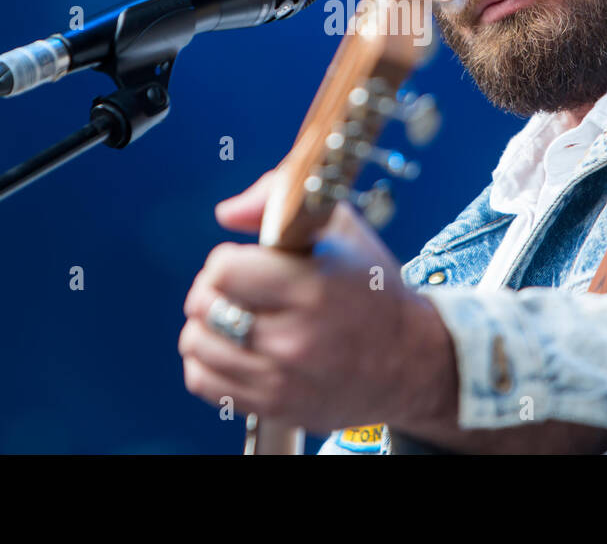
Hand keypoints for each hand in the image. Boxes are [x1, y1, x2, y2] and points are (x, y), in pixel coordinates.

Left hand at [178, 170, 457, 433]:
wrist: (410, 363)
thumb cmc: (372, 290)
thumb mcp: (341, 228)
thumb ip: (281, 198)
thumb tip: (227, 214)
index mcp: (313, 288)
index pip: (223, 270)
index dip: (228, 260)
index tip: (247, 262)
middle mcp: (294, 339)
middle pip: (204, 305)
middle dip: (213, 289)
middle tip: (237, 290)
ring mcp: (281, 380)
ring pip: (196, 344)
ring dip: (207, 325)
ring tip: (234, 318)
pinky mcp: (273, 407)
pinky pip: (203, 381)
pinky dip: (207, 361)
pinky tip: (232, 348)